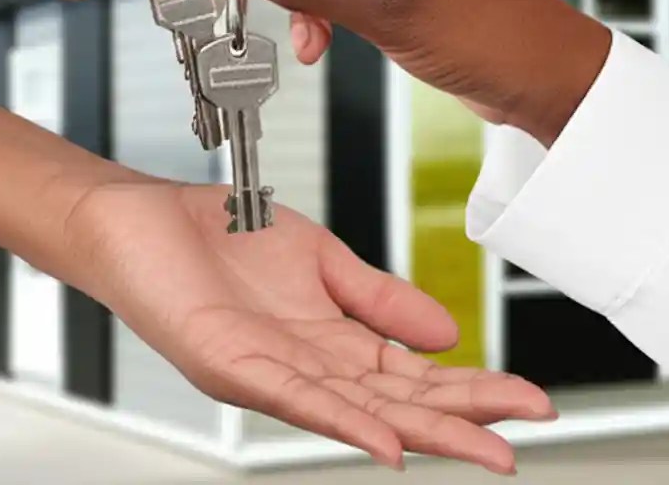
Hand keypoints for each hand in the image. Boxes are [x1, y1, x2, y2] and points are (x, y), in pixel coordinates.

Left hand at [69, 179, 555, 472]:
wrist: (140, 217)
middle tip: (526, 439)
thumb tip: (448, 333)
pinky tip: (389, 443)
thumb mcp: (322, 260)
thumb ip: (381, 299)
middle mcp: (307, 367)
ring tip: (484, 451)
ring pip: (362, 412)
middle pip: (400, 405)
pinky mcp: (231, 364)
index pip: (416, 377)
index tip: (528, 398)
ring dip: (426, 434)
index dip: (472, 388)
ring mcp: (270, 372)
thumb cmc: (218, 238)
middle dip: (466, 421)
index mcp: (333, 341)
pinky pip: (298, 399)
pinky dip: (347, 422)